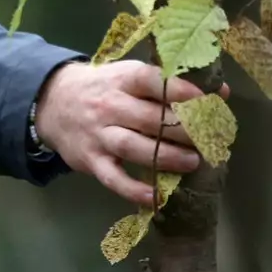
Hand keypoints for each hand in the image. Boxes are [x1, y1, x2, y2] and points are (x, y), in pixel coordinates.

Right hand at [33, 61, 227, 207]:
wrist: (52, 103)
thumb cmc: (103, 88)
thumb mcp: (127, 75)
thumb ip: (167, 84)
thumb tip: (219, 92)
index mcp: (120, 80)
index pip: (149, 80)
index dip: (178, 90)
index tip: (205, 98)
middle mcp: (108, 106)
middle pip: (149, 118)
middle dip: (184, 129)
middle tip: (210, 137)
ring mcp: (98, 135)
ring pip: (133, 147)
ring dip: (166, 156)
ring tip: (193, 162)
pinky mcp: (91, 160)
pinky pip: (113, 178)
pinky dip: (133, 190)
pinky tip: (156, 196)